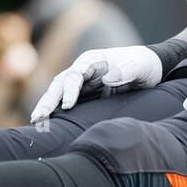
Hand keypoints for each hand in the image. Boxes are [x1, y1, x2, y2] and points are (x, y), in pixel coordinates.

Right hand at [30, 45, 163, 121]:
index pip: (75, 75)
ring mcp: (82, 84)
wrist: (149, 68)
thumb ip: (126, 71)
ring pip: (59, 94)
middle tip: (38, 117)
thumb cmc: (143, 64)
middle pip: (60, 84)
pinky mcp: (85, 95)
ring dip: (48, 107)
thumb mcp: (139, 66)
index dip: (70, 90)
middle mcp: (83, 71)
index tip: (68, 105)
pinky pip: (67, 103)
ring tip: (36, 123)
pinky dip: (57, 113)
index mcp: (93, 60)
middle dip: (48, 100)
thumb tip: (108, 78)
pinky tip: (49, 126)